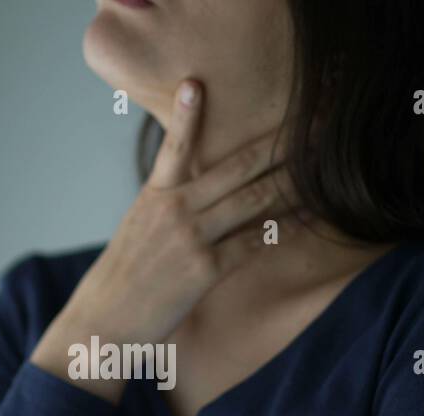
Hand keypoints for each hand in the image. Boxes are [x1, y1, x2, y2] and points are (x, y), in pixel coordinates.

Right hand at [31, 79, 295, 401]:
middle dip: (278, 145)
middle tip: (310, 124)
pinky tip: (303, 220)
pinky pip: (252, 244)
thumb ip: (164, 208)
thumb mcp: (136, 232)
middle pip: (236, 168)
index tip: (195, 85)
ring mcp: (189, 238)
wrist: (103, 323)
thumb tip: (192, 196)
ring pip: (252, 202)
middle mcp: (173, 210)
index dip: (185, 116)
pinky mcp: (203, 270)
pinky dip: (280, 231)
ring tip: (320, 166)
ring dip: (292, 183)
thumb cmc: (122, 281)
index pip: (173, 148)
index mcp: (154, 197)